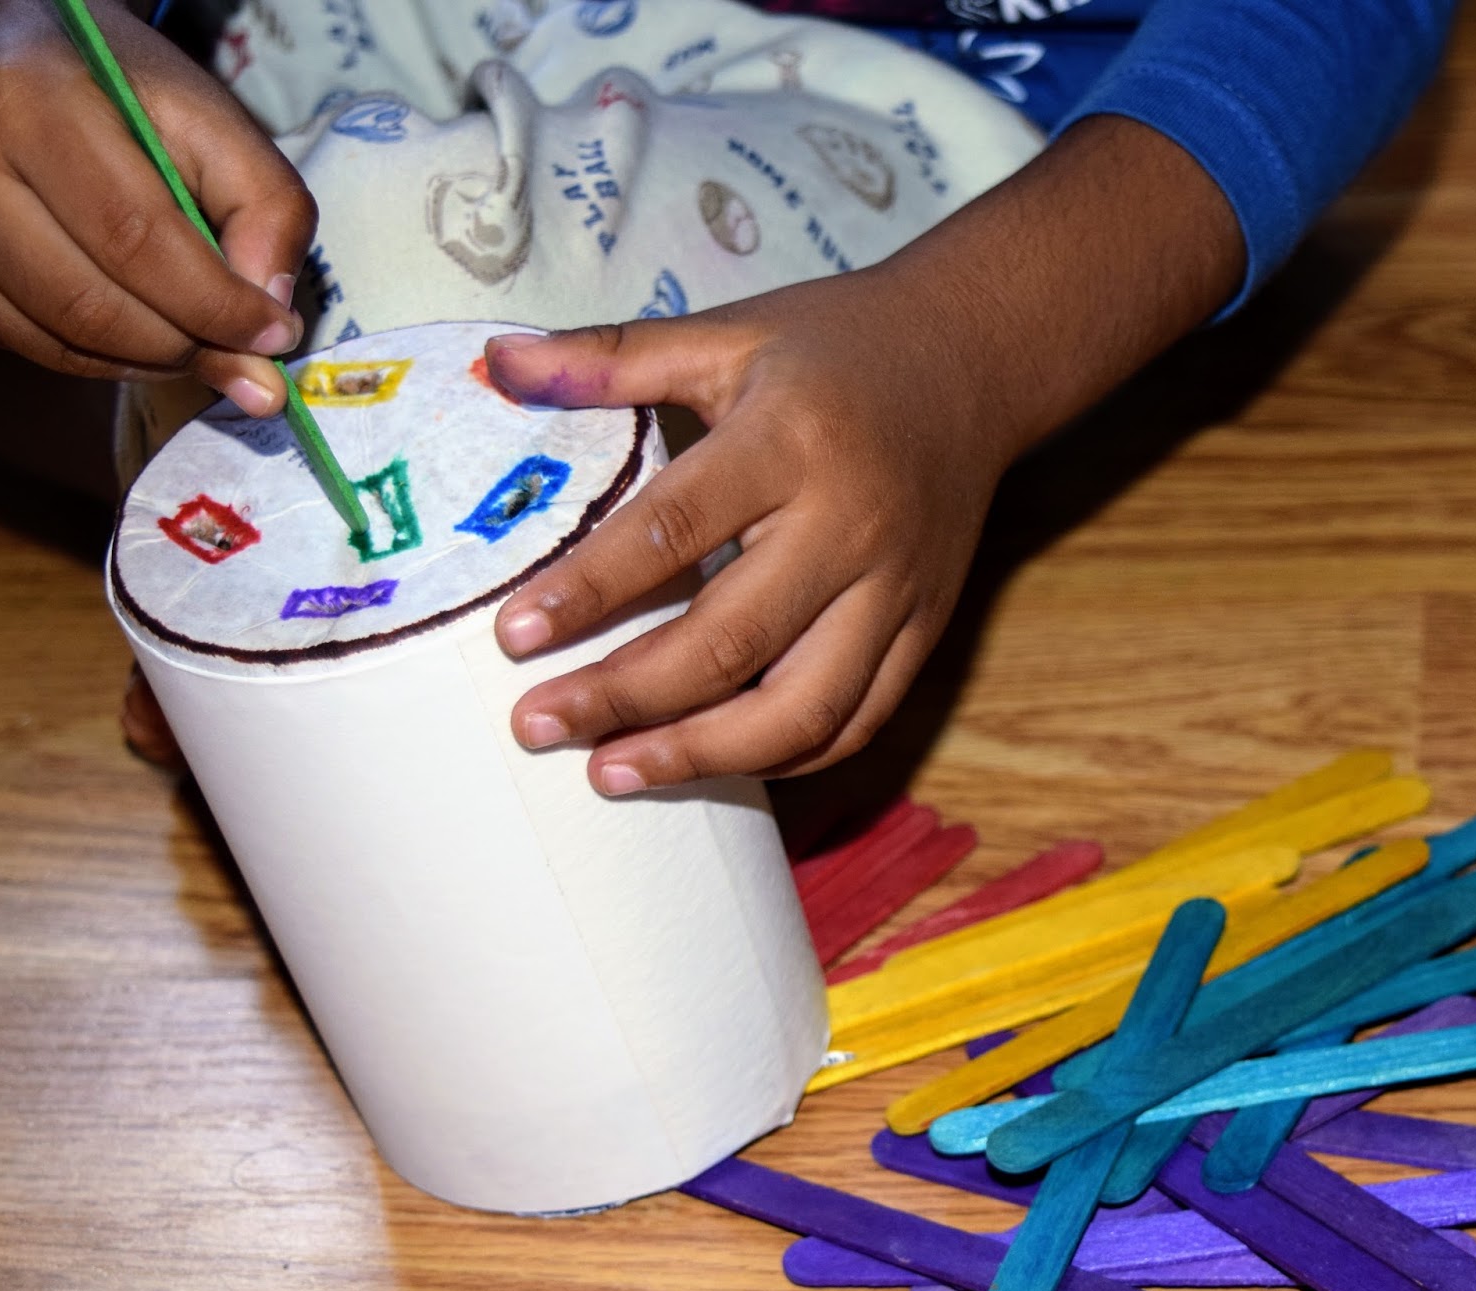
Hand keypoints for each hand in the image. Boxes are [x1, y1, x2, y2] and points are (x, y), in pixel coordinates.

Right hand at [0, 0, 315, 413]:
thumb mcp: (214, 124)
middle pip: (93, 303)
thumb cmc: (128, 94)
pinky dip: (107, 361)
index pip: (135, 238)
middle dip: (187, 346)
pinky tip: (150, 340)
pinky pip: (34, 344)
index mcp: (41, 106)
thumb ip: (267, 209)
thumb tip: (273, 323)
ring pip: (61, 336)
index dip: (216, 306)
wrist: (31, 68)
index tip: (277, 335)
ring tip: (204, 345)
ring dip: (152, 362)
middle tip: (246, 357)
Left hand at [487, 268, 1011, 793]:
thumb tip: (498, 366)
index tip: (513, 639)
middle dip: (624, 699)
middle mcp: (849, 528)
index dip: (587, 592)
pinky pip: (855, 723)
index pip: (673, 532)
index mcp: (789, 444)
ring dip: (700, 755)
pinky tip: (708, 761)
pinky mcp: (926, 631)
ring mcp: (896, 592)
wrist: (977, 363)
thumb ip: (612, 358)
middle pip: (731, 644)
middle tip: (537, 726)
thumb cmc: (838, 349)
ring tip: (611, 773)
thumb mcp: (729, 333)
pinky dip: (780, 758)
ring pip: (801, 710)